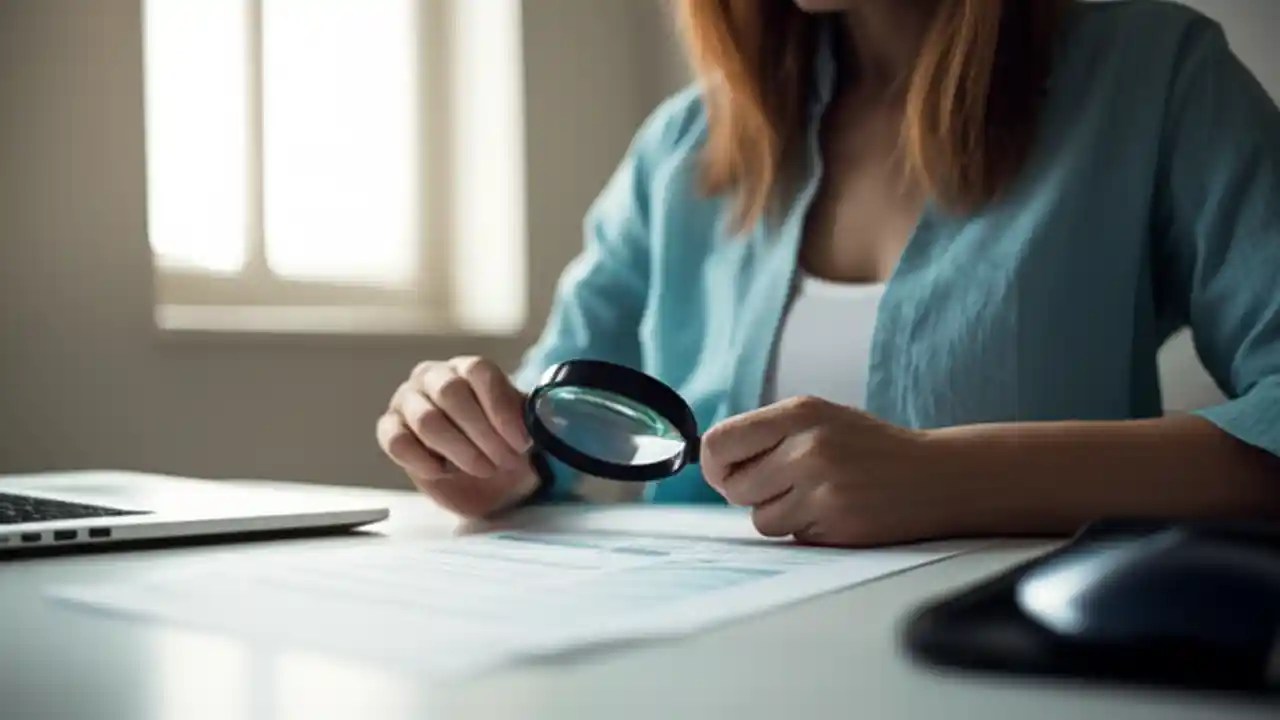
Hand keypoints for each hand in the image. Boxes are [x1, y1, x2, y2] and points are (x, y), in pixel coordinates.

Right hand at [377, 357, 538, 517]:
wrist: (482, 479)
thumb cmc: (503, 446)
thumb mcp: (526, 430)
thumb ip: (536, 418)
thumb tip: (556, 415)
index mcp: (469, 369)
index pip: (480, 372)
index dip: (501, 408)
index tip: (521, 442)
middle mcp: (433, 376)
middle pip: (451, 393)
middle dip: (482, 433)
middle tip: (504, 461)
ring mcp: (407, 401)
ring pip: (426, 419)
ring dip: (459, 450)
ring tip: (483, 469)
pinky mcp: (389, 429)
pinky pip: (397, 441)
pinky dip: (423, 460)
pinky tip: (444, 472)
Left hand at [701, 397, 950, 546]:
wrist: (935, 476)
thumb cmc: (869, 449)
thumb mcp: (820, 420)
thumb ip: (769, 434)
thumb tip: (711, 462)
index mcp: (799, 412)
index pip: (720, 442)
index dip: (714, 465)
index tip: (726, 473)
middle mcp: (808, 446)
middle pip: (734, 486)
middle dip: (749, 493)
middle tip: (781, 486)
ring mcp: (822, 486)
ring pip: (760, 518)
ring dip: (778, 515)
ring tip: (814, 498)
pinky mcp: (835, 522)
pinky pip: (790, 536)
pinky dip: (802, 530)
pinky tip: (831, 513)